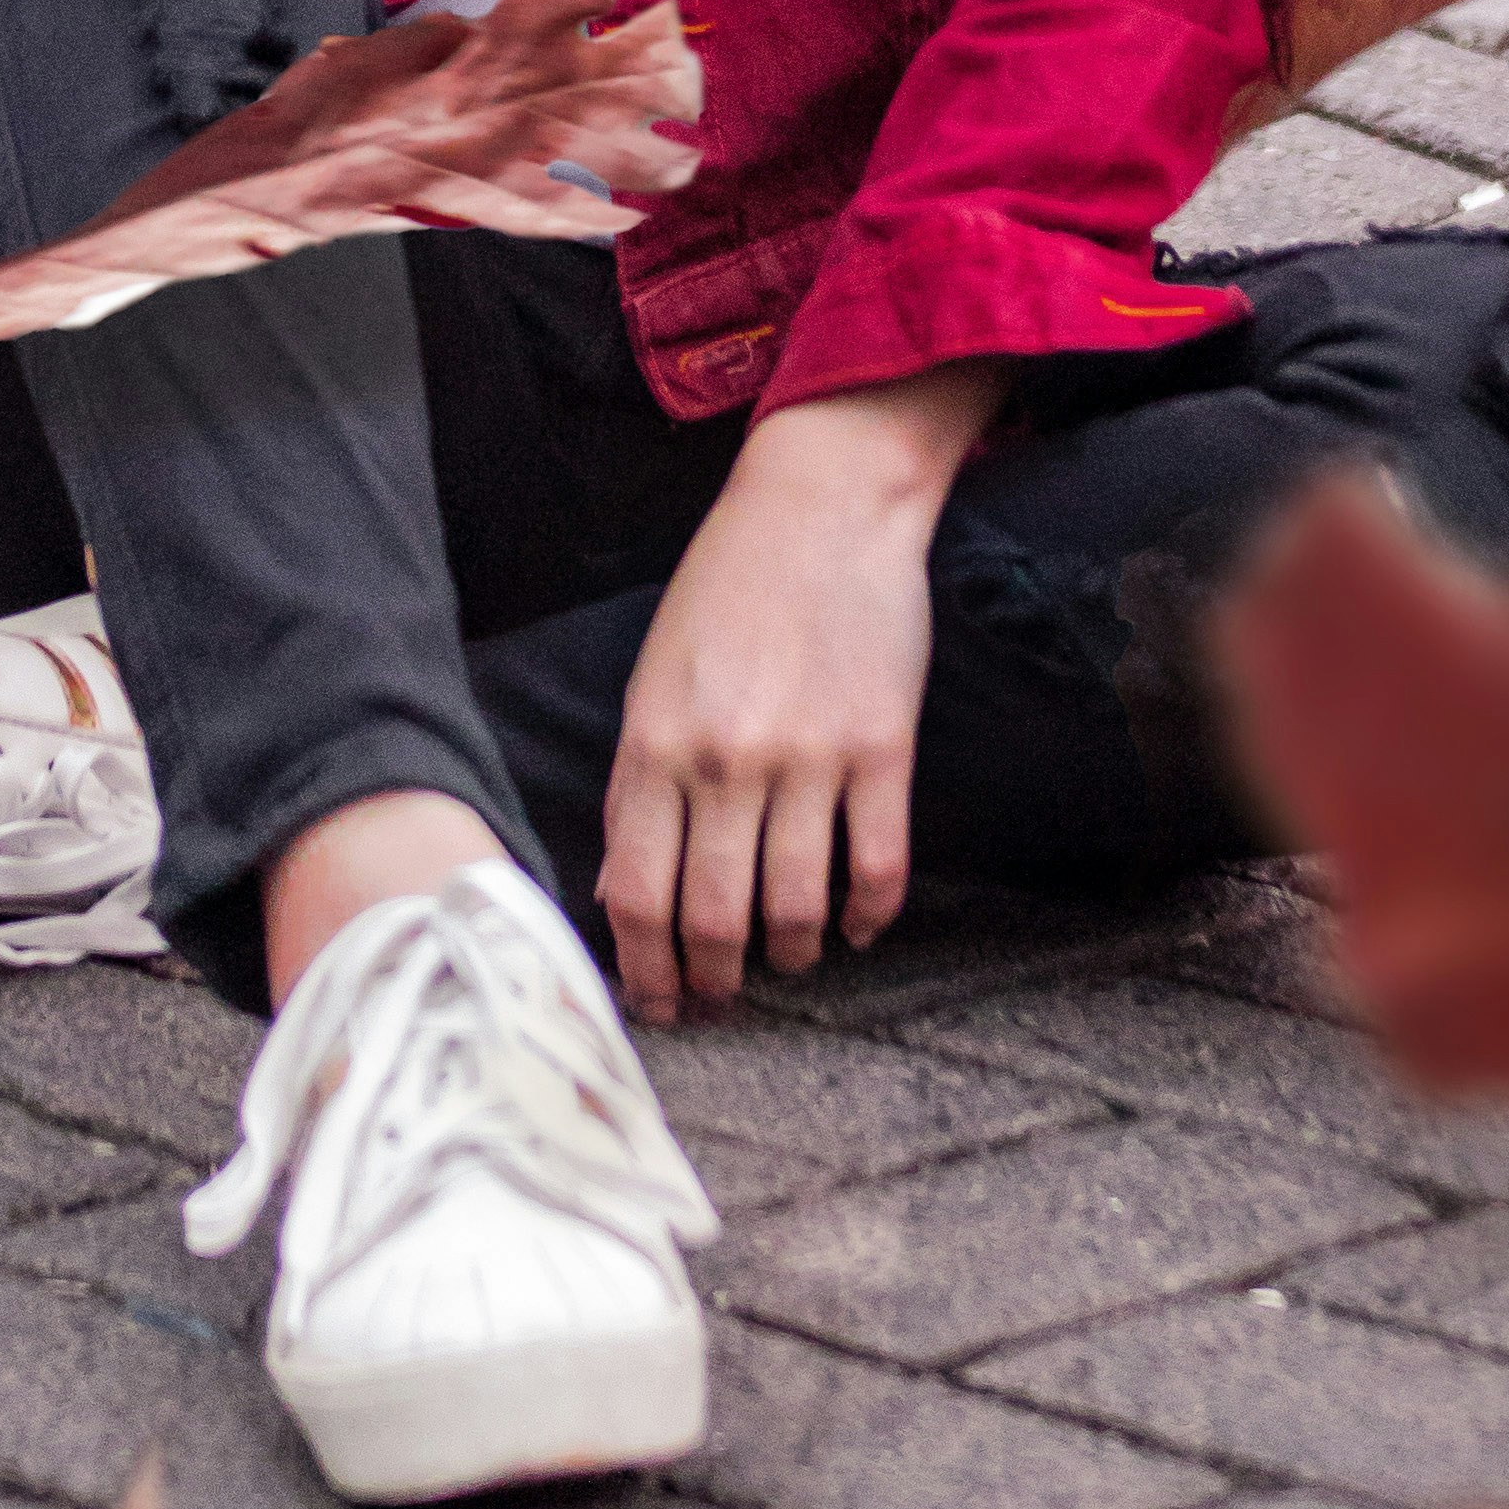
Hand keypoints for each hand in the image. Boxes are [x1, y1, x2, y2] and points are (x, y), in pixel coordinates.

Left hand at [602, 366, 996, 1019]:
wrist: (823, 506)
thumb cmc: (727, 589)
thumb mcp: (654, 678)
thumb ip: (642, 781)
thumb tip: (627, 889)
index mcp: (654, 743)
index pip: (635, 892)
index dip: (644, 968)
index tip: (655, 1002)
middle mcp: (725, 760)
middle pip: (712, 919)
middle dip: (712, 983)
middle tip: (720, 1002)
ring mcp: (808, 758)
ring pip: (795, 908)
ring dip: (790, 954)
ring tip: (789, 959)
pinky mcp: (882, 748)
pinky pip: (877, 867)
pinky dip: (868, 915)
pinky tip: (859, 925)